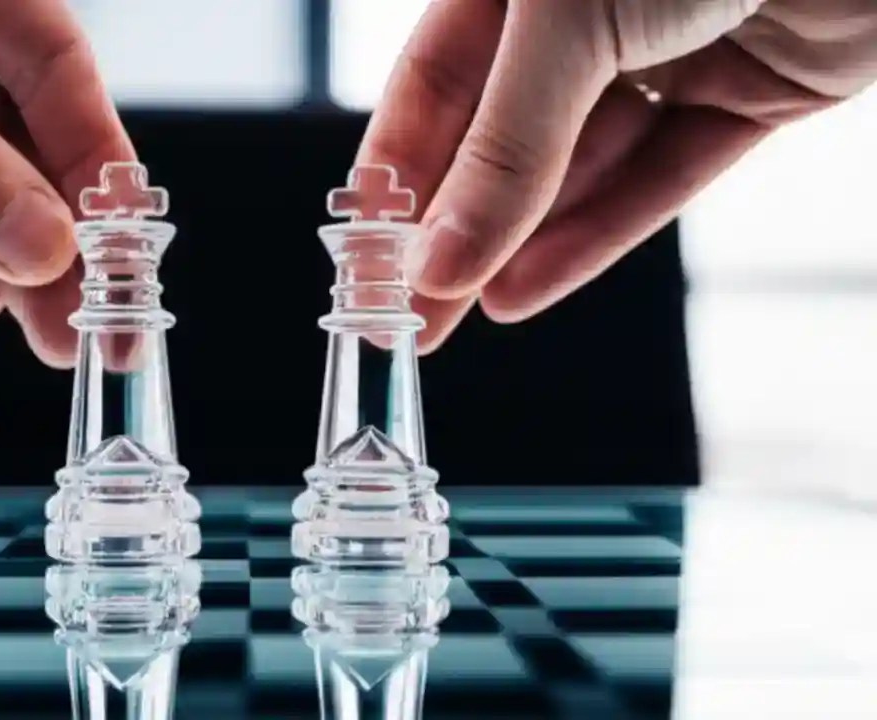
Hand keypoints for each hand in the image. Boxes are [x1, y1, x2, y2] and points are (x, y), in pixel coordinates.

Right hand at [360, 0, 876, 351]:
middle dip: (452, 231)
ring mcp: (671, 51)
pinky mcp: (748, 92)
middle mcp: (591, 12)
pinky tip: (529, 289)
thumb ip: (505, 147)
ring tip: (459, 316)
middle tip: (403, 315)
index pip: (433, 87)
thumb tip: (440, 255)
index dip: (394, 174)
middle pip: (500, 141)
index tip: (364, 256)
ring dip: (518, 245)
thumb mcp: (568, 25)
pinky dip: (600, 233)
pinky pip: (661, 176)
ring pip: (580, 168)